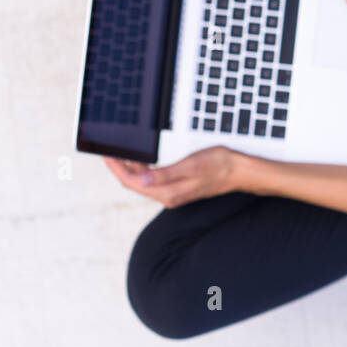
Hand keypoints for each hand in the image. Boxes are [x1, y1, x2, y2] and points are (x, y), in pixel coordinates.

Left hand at [103, 146, 240, 207]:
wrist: (240, 171)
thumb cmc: (219, 165)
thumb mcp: (191, 165)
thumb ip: (164, 174)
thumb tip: (139, 180)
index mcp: (169, 192)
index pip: (132, 182)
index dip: (116, 168)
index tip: (106, 154)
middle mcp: (169, 196)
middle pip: (134, 184)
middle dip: (120, 168)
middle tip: (110, 150)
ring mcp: (173, 193)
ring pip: (143, 182)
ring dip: (132, 168)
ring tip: (123, 152)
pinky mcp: (178, 187)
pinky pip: (153, 181)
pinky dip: (144, 170)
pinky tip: (143, 160)